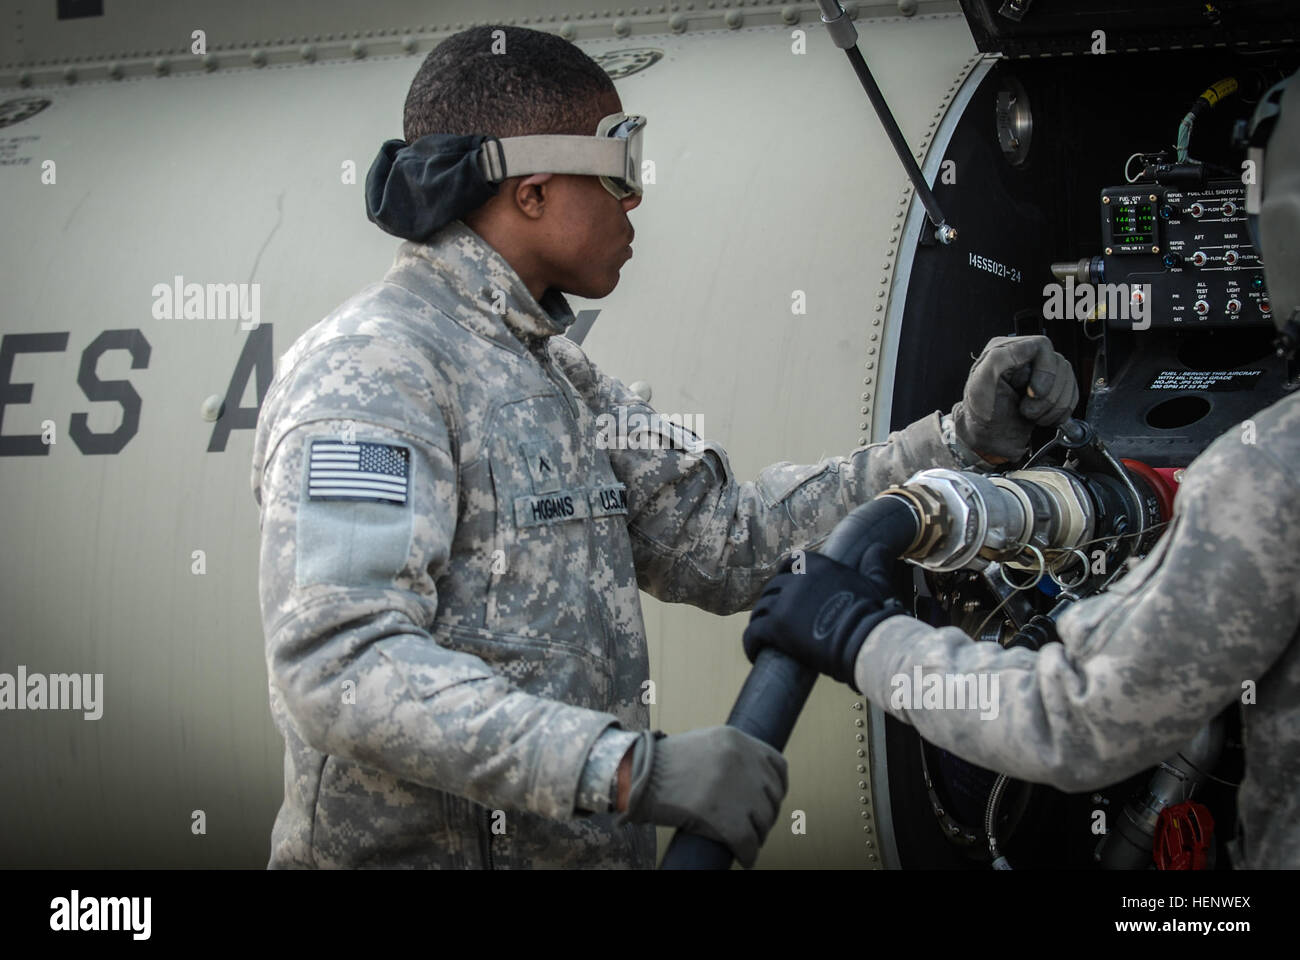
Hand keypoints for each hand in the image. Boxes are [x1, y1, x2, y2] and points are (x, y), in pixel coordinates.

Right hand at [617, 727, 786, 868]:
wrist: (639, 777)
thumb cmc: (664, 764)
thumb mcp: (703, 743)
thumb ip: (729, 754)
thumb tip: (750, 777)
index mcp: (738, 740)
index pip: (777, 766)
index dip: (778, 787)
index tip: (772, 799)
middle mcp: (742, 761)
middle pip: (772, 796)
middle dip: (766, 814)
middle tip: (756, 825)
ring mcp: (736, 789)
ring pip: (763, 821)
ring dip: (758, 835)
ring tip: (748, 841)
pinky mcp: (726, 818)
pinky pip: (748, 842)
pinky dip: (748, 854)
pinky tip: (744, 858)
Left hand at [742, 552, 904, 690]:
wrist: (862, 641)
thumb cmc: (871, 616)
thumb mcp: (875, 583)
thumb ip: (874, 564)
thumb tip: (878, 549)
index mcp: (816, 565)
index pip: (789, 564)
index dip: (784, 578)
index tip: (784, 591)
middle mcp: (796, 579)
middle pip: (772, 589)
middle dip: (771, 603)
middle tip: (774, 619)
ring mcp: (783, 602)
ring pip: (760, 610)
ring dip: (760, 622)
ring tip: (764, 637)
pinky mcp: (774, 627)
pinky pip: (753, 633)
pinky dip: (751, 642)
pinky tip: (755, 651)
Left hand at [952, 335, 1078, 460]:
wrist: (990, 440)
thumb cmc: (981, 415)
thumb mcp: (980, 386)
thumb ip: (998, 360)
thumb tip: (1025, 347)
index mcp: (1006, 349)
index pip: (1042, 346)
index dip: (1044, 371)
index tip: (1032, 393)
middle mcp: (1025, 358)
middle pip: (1060, 366)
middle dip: (1047, 396)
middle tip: (1027, 411)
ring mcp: (1040, 373)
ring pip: (1068, 381)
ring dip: (1054, 406)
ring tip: (1032, 416)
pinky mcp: (1052, 389)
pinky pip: (1072, 395)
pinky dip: (1061, 412)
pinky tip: (1042, 418)